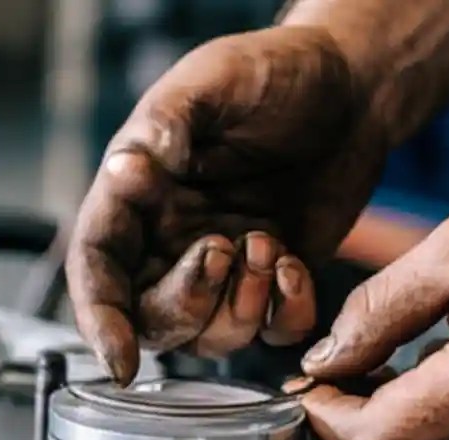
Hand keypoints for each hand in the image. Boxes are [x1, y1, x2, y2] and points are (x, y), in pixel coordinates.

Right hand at [66, 26, 389, 384]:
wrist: (352, 83)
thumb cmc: (273, 72)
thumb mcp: (212, 79)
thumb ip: (167, 123)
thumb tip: (127, 171)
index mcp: (137, 197)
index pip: (97, 271)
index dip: (100, 320)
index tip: (118, 359)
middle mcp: (171, 241)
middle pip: (152, 318)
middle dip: (186, 303)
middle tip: (223, 249)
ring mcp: (225, 267)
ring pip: (211, 336)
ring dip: (242, 306)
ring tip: (268, 244)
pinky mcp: (276, 281)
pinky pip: (272, 332)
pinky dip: (286, 312)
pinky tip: (296, 264)